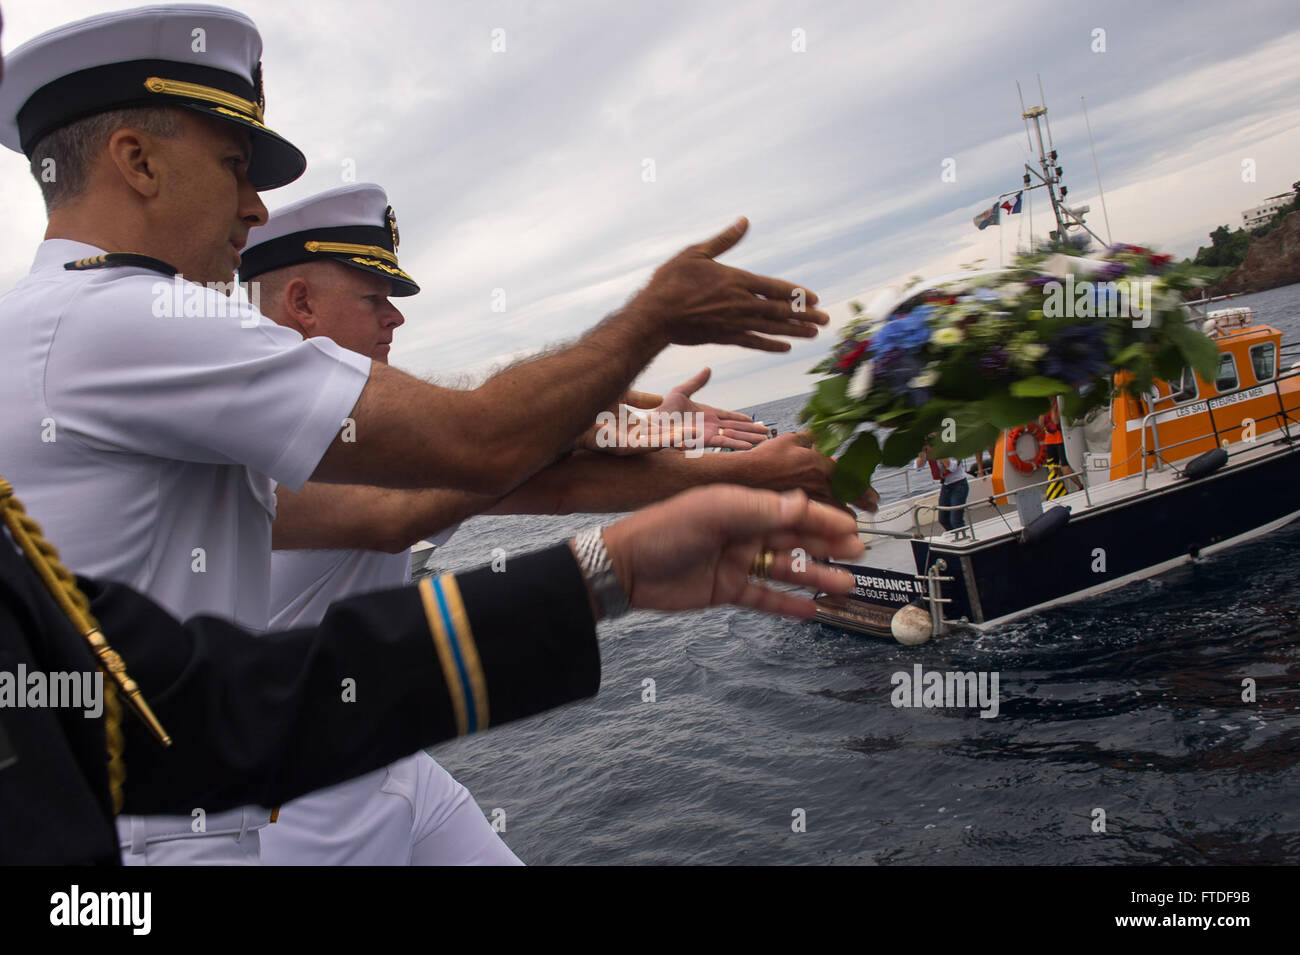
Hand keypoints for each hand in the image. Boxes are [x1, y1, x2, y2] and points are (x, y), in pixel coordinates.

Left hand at [597, 486, 863, 618]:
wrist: (625, 567)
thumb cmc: (665, 530)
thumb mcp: (714, 513)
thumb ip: (759, 510)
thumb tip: (803, 504)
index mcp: (741, 506)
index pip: (791, 511)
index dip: (823, 519)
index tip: (851, 528)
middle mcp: (742, 531)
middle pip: (794, 539)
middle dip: (827, 546)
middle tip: (859, 556)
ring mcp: (736, 561)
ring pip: (785, 569)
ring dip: (815, 576)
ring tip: (846, 586)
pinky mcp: (726, 589)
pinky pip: (764, 597)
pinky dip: (787, 604)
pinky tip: (812, 611)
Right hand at [624, 218, 827, 352]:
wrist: (654, 315)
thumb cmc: (671, 281)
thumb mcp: (696, 253)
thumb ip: (724, 240)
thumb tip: (744, 221)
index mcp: (737, 280)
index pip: (776, 288)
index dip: (798, 294)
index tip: (815, 298)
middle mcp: (741, 303)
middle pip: (780, 310)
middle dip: (805, 315)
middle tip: (826, 320)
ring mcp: (734, 322)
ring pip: (771, 328)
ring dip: (795, 331)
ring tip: (814, 334)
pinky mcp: (724, 337)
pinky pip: (753, 342)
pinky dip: (770, 344)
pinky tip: (785, 347)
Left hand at [652, 367, 769, 449]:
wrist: (651, 423)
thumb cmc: (662, 409)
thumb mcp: (681, 392)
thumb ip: (696, 382)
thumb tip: (708, 368)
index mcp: (706, 413)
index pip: (728, 416)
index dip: (741, 419)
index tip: (753, 420)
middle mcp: (709, 424)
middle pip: (735, 427)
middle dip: (750, 430)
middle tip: (766, 432)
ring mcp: (708, 433)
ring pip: (733, 435)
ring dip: (748, 437)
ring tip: (763, 439)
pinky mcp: (704, 440)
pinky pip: (723, 442)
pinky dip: (737, 444)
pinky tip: (749, 446)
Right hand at [745, 432, 879, 512]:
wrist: (743, 477)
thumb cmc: (764, 459)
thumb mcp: (791, 439)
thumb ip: (812, 437)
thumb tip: (823, 430)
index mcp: (821, 467)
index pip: (852, 480)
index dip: (866, 490)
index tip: (873, 496)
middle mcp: (818, 487)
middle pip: (848, 502)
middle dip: (861, 506)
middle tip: (871, 508)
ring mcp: (808, 503)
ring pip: (835, 515)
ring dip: (846, 517)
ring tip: (853, 519)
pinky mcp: (796, 513)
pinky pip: (819, 521)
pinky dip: (827, 524)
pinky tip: (829, 526)